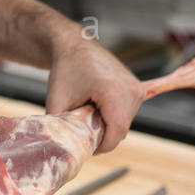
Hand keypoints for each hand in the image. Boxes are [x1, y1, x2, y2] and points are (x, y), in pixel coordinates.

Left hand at [46, 36, 144, 154]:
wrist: (74, 45)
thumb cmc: (65, 70)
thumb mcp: (57, 102)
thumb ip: (63, 128)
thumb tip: (65, 149)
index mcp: (114, 92)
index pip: (116, 133)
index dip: (101, 146)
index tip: (86, 147)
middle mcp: (131, 89)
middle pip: (121, 130)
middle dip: (102, 135)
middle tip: (82, 128)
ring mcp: (136, 88)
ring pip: (125, 122)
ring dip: (108, 124)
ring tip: (88, 111)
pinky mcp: (137, 87)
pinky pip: (127, 112)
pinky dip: (113, 115)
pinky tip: (98, 107)